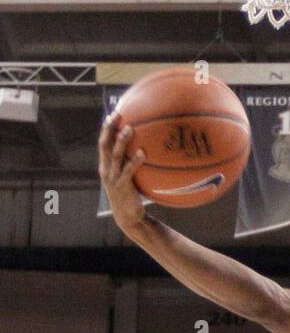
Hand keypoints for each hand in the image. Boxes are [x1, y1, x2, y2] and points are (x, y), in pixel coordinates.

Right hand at [98, 113, 147, 234]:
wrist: (128, 218)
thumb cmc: (130, 196)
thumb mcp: (127, 178)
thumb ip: (130, 165)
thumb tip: (143, 149)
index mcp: (105, 166)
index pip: (103, 143)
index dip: (106, 129)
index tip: (112, 114)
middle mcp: (106, 170)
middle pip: (105, 145)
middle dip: (109, 128)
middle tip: (117, 114)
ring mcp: (113, 178)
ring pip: (115, 155)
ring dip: (121, 141)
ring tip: (130, 129)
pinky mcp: (122, 187)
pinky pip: (128, 171)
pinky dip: (135, 161)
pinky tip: (142, 153)